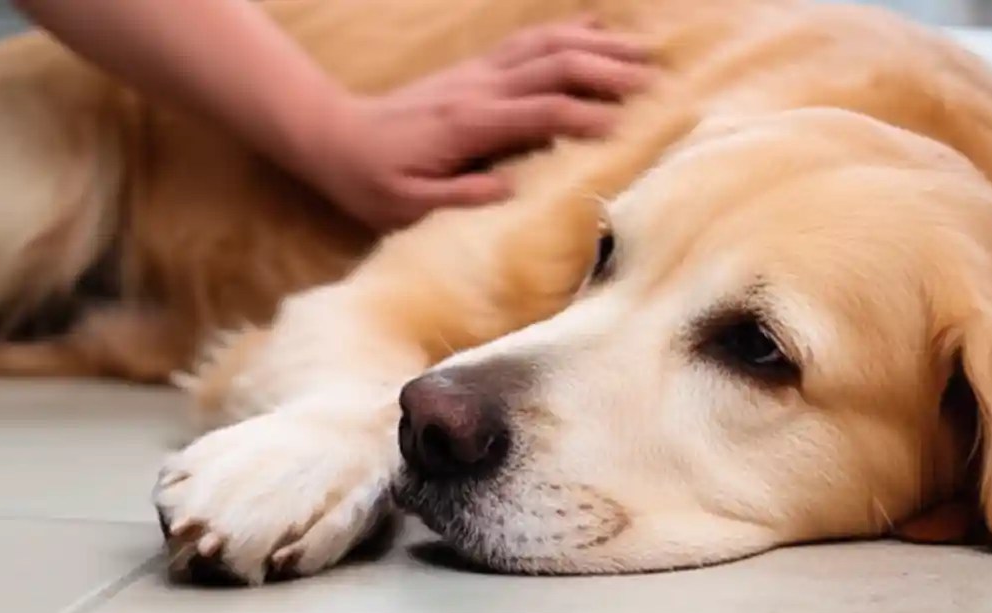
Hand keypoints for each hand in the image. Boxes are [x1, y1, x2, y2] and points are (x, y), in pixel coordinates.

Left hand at [299, 19, 652, 230]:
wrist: (334, 135)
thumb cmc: (372, 179)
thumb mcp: (404, 206)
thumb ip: (456, 196)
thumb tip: (509, 190)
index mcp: (467, 123)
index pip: (538, 111)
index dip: (584, 115)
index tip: (626, 126)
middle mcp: (479, 88)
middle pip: (555, 66)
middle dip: (608, 70)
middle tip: (656, 82)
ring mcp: (479, 72)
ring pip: (548, 45)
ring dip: (599, 44)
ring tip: (646, 50)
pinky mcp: (478, 69)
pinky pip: (531, 41)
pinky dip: (569, 31)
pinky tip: (598, 27)